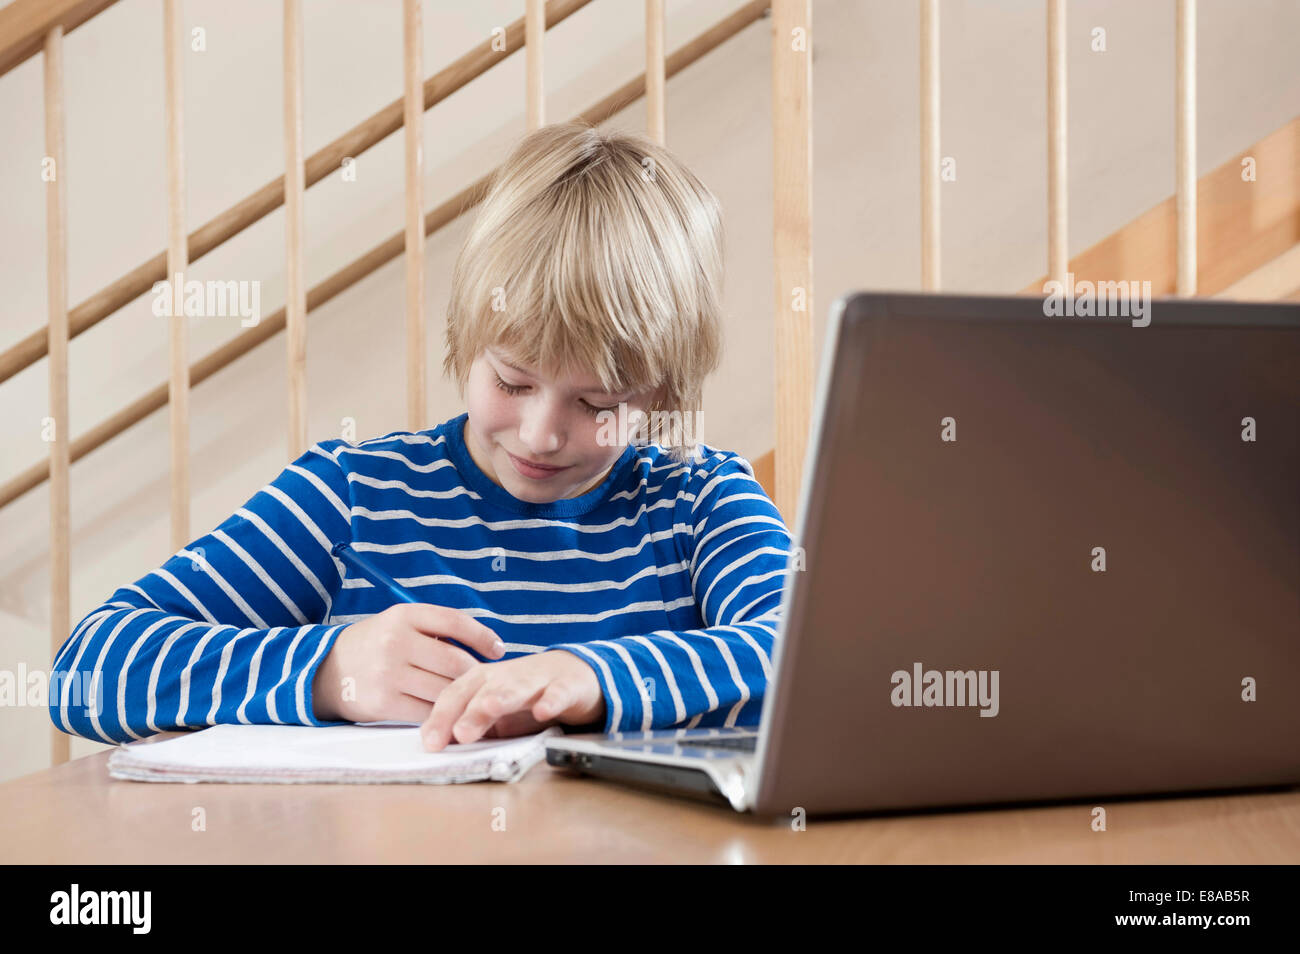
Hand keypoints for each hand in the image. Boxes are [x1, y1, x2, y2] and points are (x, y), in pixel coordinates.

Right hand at [311, 603, 504, 723]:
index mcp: (404, 616)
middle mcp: (396, 641)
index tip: (499, 650)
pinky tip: (448, 713)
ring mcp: (388, 673)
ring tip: (470, 699)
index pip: (455, 621)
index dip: (483, 636)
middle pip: (455, 661)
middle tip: (485, 682)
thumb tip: (487, 646)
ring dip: (461, 696)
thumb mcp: (400, 623)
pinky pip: (427, 711)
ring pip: (444, 689)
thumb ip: (437, 630)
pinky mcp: (383, 702)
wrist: (327, 670)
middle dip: (475, 674)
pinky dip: (441, 713)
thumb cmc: (376, 645)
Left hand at [420, 650, 605, 750]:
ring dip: (503, 697)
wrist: (575, 674)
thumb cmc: (526, 697)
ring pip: (516, 688)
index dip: (442, 718)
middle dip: (470, 712)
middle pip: (482, 692)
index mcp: (481, 682)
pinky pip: (558, 693)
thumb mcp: (493, 715)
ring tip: (490, 708)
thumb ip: (469, 727)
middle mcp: (505, 677)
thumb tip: (436, 749)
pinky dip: (551, 701)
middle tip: (459, 735)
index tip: (431, 745)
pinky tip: (543, 712)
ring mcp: (536, 680)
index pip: (455, 696)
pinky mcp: (566, 685)